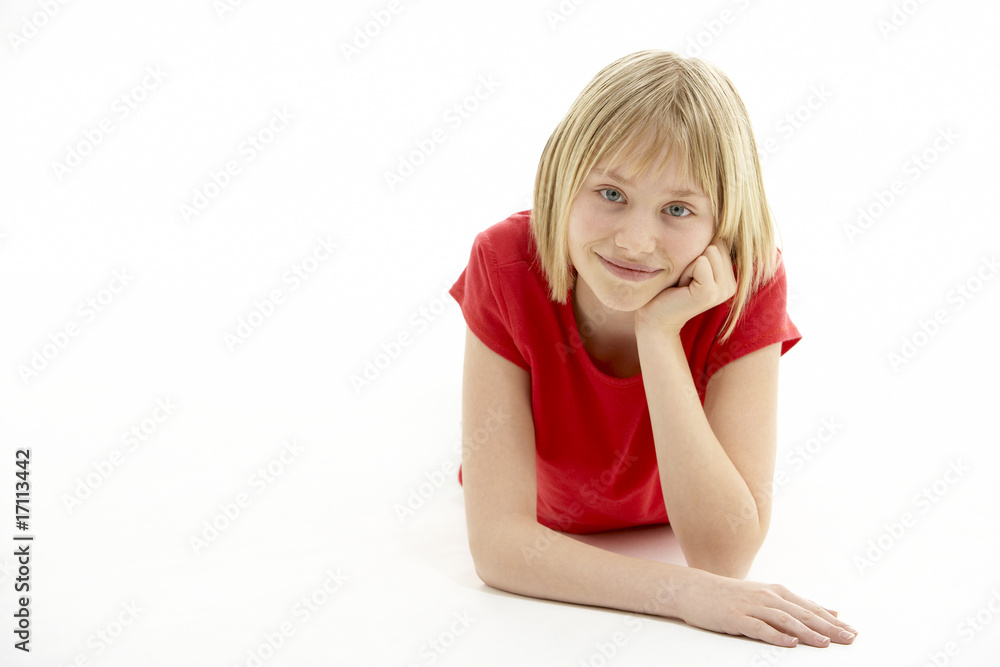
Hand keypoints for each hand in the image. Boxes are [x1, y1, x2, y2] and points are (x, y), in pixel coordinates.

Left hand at [634, 238, 736, 335]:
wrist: (655, 315)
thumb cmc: (669, 287)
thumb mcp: (691, 263)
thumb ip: (706, 246)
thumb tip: (715, 217)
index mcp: (730, 276)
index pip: (720, 240)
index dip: (698, 252)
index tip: (690, 273)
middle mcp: (732, 284)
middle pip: (716, 244)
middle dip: (694, 258)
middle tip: (685, 280)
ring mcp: (723, 290)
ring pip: (709, 251)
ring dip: (688, 264)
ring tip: (683, 283)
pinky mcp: (709, 293)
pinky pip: (700, 262)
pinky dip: (685, 271)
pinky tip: (681, 287)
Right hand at [674, 570, 857, 647]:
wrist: (694, 589)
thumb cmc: (730, 595)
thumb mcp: (765, 596)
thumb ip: (796, 605)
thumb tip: (830, 611)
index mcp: (776, 592)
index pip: (810, 607)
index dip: (832, 620)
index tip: (852, 631)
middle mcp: (767, 596)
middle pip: (802, 613)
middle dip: (828, 627)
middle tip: (849, 638)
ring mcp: (751, 606)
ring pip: (784, 620)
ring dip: (807, 632)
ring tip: (825, 643)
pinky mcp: (735, 617)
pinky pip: (758, 627)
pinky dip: (775, 635)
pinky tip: (789, 643)